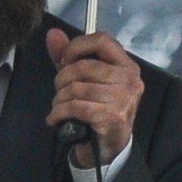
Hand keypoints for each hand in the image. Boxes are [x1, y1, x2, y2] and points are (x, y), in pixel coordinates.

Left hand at [43, 22, 142, 167]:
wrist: (107, 147)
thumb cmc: (97, 109)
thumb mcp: (83, 80)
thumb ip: (67, 57)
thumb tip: (52, 34)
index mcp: (126, 65)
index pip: (102, 40)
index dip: (76, 47)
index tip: (64, 60)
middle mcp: (129, 80)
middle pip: (84, 66)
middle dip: (62, 78)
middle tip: (60, 90)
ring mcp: (123, 99)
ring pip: (77, 88)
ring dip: (59, 99)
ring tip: (59, 106)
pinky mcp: (112, 117)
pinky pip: (76, 107)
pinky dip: (59, 112)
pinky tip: (56, 118)